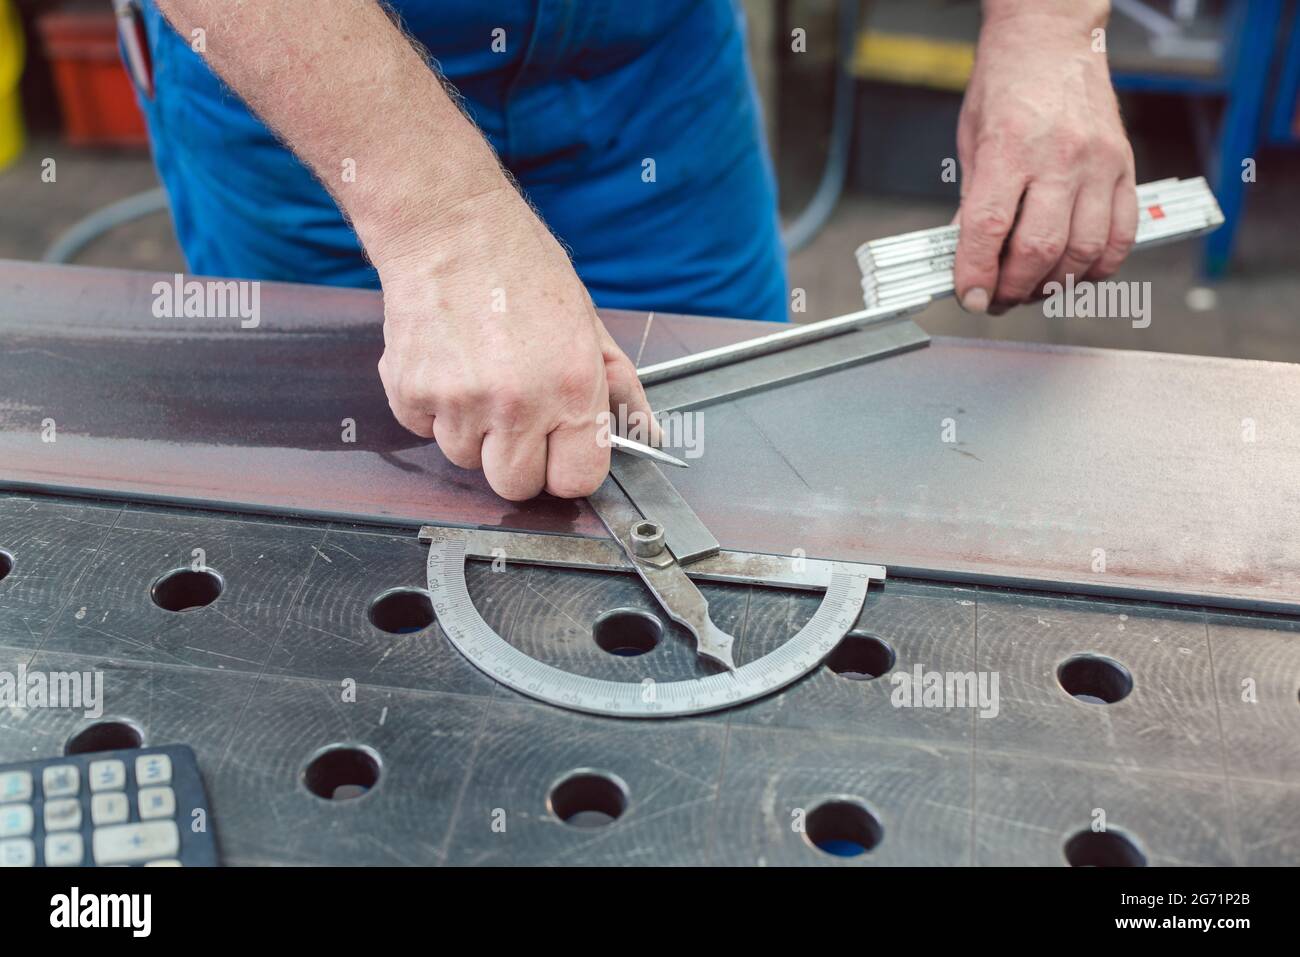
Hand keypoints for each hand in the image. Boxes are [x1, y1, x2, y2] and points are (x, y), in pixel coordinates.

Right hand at [375, 187, 657, 500]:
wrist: (447, 223)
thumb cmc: (519, 264)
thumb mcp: (587, 322)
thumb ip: (618, 385)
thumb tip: (644, 433)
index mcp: (570, 387)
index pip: (575, 480)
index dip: (567, 468)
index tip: (560, 451)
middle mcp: (515, 403)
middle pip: (514, 486)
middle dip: (518, 461)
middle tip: (517, 417)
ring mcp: (457, 402)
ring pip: (465, 459)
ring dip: (473, 431)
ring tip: (479, 374)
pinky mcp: (409, 392)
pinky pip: (424, 430)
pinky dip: (434, 408)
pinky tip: (448, 363)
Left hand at [953, 6, 1137, 313]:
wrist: (1052, 37)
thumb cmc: (1009, 81)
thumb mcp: (971, 140)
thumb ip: (972, 202)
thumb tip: (966, 257)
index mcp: (1009, 147)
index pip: (988, 228)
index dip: (976, 274)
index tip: (970, 298)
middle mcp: (1059, 156)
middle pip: (1039, 248)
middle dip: (1014, 289)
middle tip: (998, 298)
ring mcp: (1099, 163)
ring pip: (1083, 251)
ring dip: (1054, 285)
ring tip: (1031, 289)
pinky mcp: (1125, 167)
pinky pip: (1122, 235)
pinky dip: (1099, 266)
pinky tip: (1075, 272)